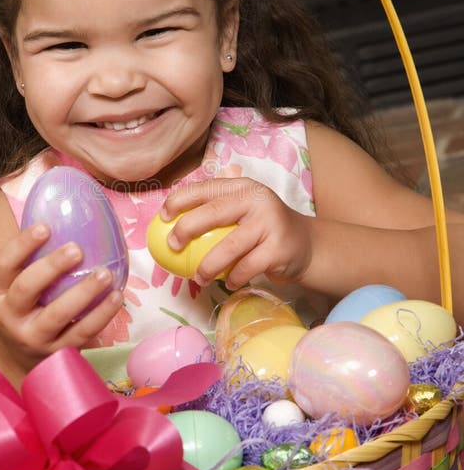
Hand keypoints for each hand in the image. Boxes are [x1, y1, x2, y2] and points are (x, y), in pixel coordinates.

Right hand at [0, 222, 122, 373]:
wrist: (20, 359)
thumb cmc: (27, 308)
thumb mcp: (17, 286)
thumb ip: (34, 257)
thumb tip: (64, 213)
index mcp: (0, 291)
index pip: (4, 264)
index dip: (22, 244)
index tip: (45, 226)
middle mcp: (12, 315)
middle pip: (26, 289)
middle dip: (51, 267)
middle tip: (76, 249)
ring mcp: (35, 337)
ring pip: (57, 315)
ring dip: (84, 292)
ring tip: (105, 272)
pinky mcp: (59, 353)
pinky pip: (82, 333)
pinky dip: (102, 315)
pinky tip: (116, 296)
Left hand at [161, 178, 313, 288]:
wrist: (306, 245)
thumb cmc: (263, 228)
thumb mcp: (244, 208)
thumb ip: (216, 205)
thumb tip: (169, 215)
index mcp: (242, 187)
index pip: (205, 188)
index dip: (180, 200)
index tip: (163, 216)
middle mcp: (257, 200)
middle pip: (214, 212)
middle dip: (187, 229)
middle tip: (172, 246)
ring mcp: (269, 223)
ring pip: (229, 247)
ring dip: (208, 266)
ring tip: (198, 277)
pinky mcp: (278, 248)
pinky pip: (246, 268)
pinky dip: (233, 278)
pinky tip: (228, 283)